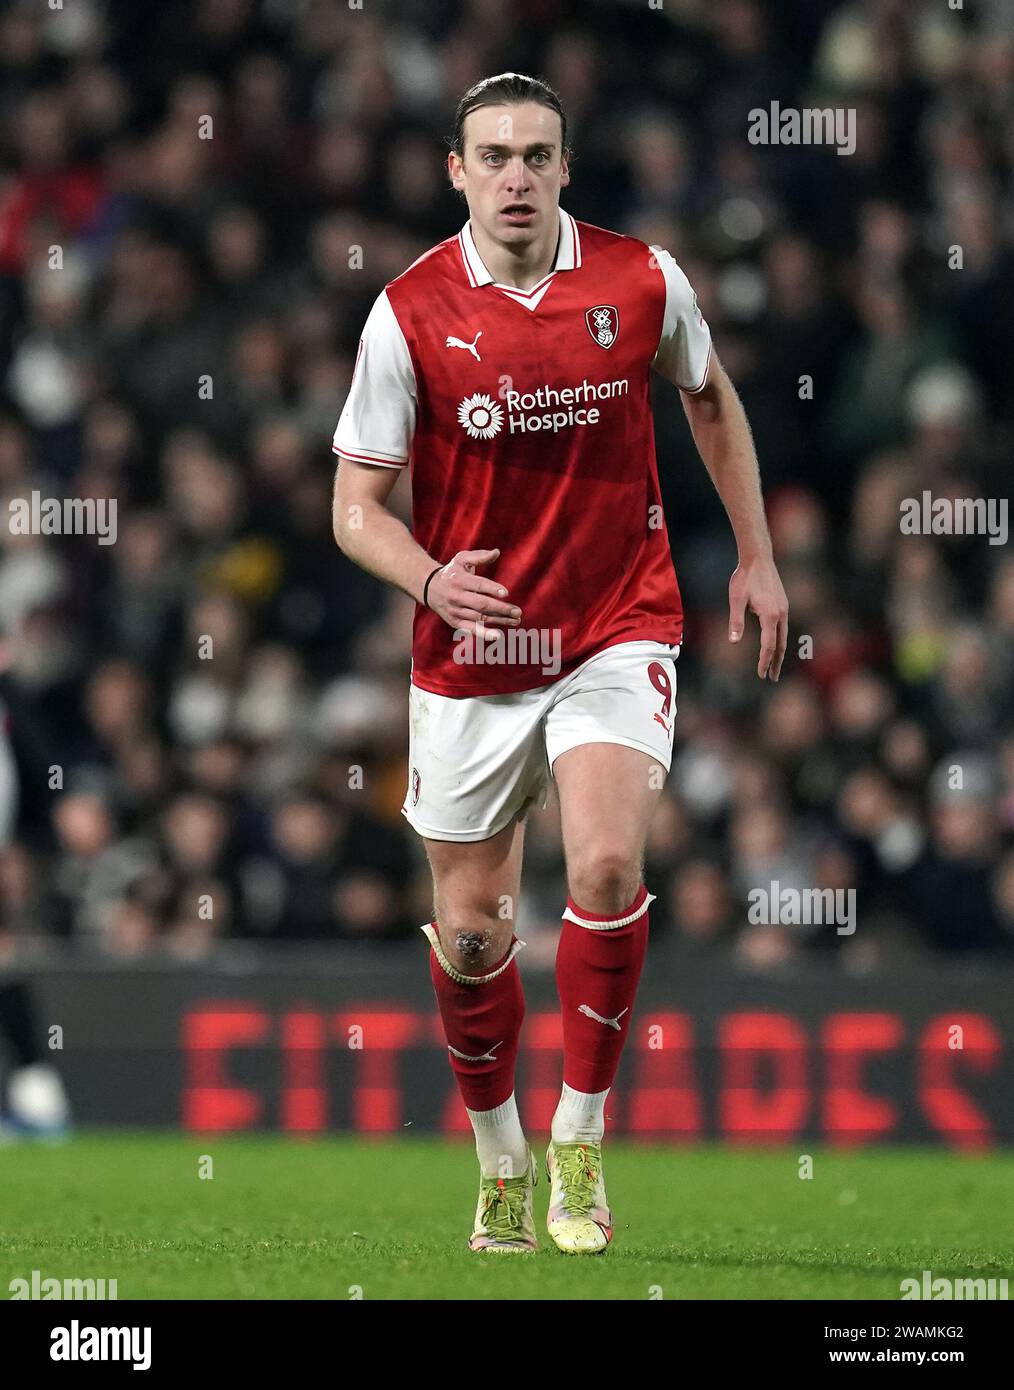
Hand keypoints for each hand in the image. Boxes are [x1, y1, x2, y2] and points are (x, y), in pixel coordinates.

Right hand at [425, 549, 521, 635]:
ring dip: (499, 620)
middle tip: (518, 612)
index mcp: (459, 580)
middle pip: (481, 604)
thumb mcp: (462, 559)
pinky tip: (498, 635)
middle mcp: (456, 596)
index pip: (478, 585)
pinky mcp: (455, 621)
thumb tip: (497, 552)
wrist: (429, 587)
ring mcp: (455, 611)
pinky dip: (483, 633)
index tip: (506, 593)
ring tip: (516, 620)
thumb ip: (480, 556)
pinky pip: (470, 629)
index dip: (491, 589)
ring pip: (479, 617)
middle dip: (501, 609)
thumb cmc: (452, 571)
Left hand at [729, 554, 788, 679]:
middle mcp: (781, 614)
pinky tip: (774, 644)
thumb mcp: (736, 600)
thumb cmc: (744, 577)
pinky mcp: (783, 604)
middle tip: (772, 678)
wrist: (758, 558)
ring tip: (774, 665)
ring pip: (783, 636)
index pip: (769, 645)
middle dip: (775, 662)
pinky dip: (779, 640)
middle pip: (780, 645)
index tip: (761, 674)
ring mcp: (784, 608)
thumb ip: (736, 622)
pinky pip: (782, 627)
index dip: (765, 661)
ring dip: (779, 652)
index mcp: (770, 615)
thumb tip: (733, 642)